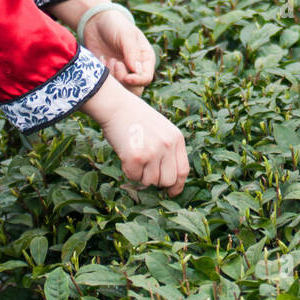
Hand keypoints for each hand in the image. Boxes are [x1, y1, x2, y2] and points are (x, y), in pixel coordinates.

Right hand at [82, 82, 188, 196]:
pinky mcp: (136, 157)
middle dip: (156, 181)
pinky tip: (126, 156)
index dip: (177, 185)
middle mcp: (168, 145)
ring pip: (150, 181)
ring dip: (140, 175)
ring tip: (134, 157)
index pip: (183, 170)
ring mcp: (153, 151)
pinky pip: (134, 177)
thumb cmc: (136, 118)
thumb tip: (166, 179)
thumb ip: (167, 150)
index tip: (172, 192)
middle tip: (145, 171)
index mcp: (177, 139)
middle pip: (168, 180)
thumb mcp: (162, 130)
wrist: (117, 106)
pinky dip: (128, 171)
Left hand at [83, 7, 155, 95]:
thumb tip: (137, 70)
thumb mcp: (126, 34)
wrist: (96, 23)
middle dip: (123, 79)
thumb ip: (132, 52)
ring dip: (112, 77)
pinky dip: (102, 75)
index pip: (146, 78)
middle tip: (114, 62)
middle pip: (135, 89)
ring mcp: (121, 72)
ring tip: (108, 59)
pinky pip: (106, 84)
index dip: (137, 81)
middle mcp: (135, 69)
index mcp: (145, 59)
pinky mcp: (108, 74)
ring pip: (120, 89)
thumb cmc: (115, 25)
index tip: (126, 77)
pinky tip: (101, 59)